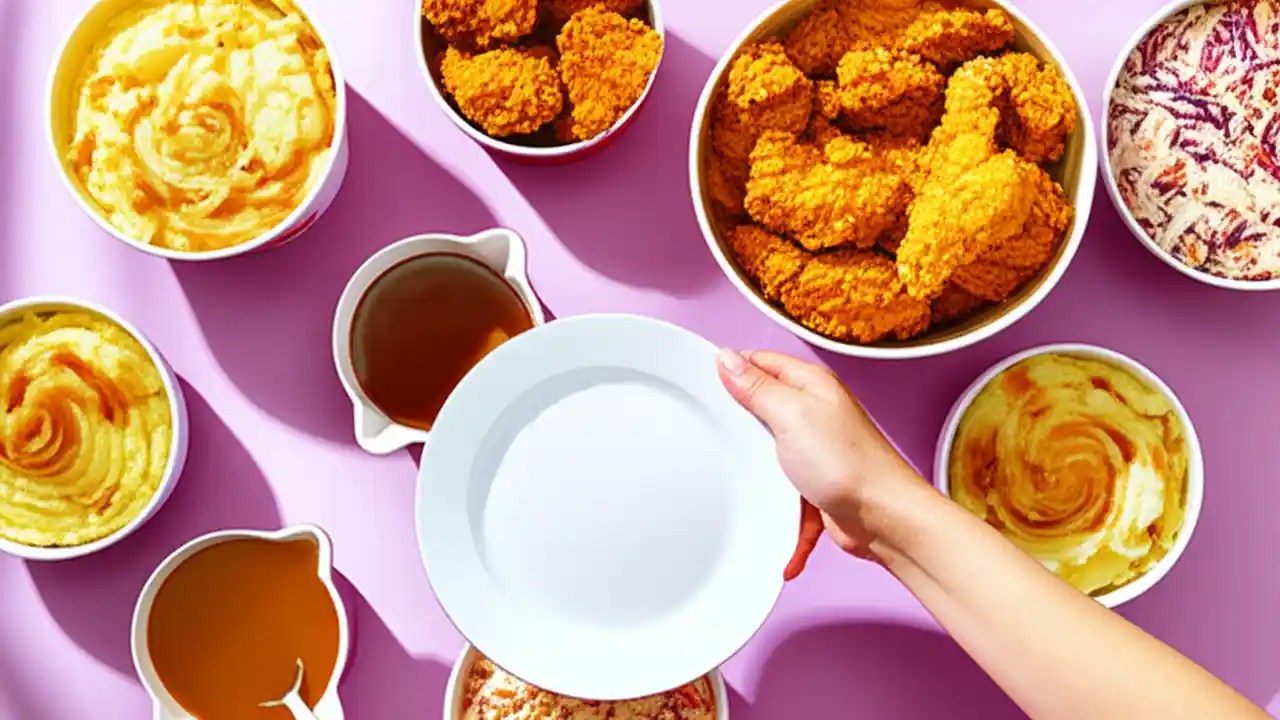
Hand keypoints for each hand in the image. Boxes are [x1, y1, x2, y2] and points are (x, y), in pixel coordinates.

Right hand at [716, 349, 922, 578]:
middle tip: (715, 435)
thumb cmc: (848, 465)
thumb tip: (727, 358)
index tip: (702, 387)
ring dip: (759, 477)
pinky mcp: (816, 486)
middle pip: (761, 410)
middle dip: (739, 427)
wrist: (885, 520)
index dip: (731, 371)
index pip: (760, 363)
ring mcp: (815, 451)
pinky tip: (773, 528)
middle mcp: (814, 414)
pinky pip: (786, 496)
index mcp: (810, 386)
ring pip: (769, 456)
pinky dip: (781, 516)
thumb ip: (757, 387)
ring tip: (742, 484)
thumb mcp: (791, 414)